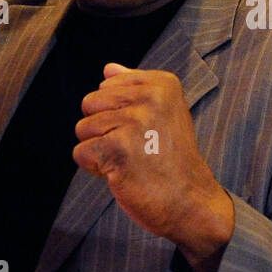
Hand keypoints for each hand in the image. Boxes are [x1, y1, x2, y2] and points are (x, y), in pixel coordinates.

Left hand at [74, 64, 234, 271]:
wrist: (191, 202)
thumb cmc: (171, 161)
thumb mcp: (162, 115)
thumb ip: (134, 88)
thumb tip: (108, 68)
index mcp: (162, 83)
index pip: (106, 86)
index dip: (115, 114)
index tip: (143, 132)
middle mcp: (150, 96)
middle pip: (90, 104)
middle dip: (102, 130)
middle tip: (134, 149)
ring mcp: (134, 121)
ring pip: (83, 128)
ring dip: (99, 151)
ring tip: (130, 161)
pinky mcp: (117, 147)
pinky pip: (80, 152)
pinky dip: (96, 169)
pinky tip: (122, 174)